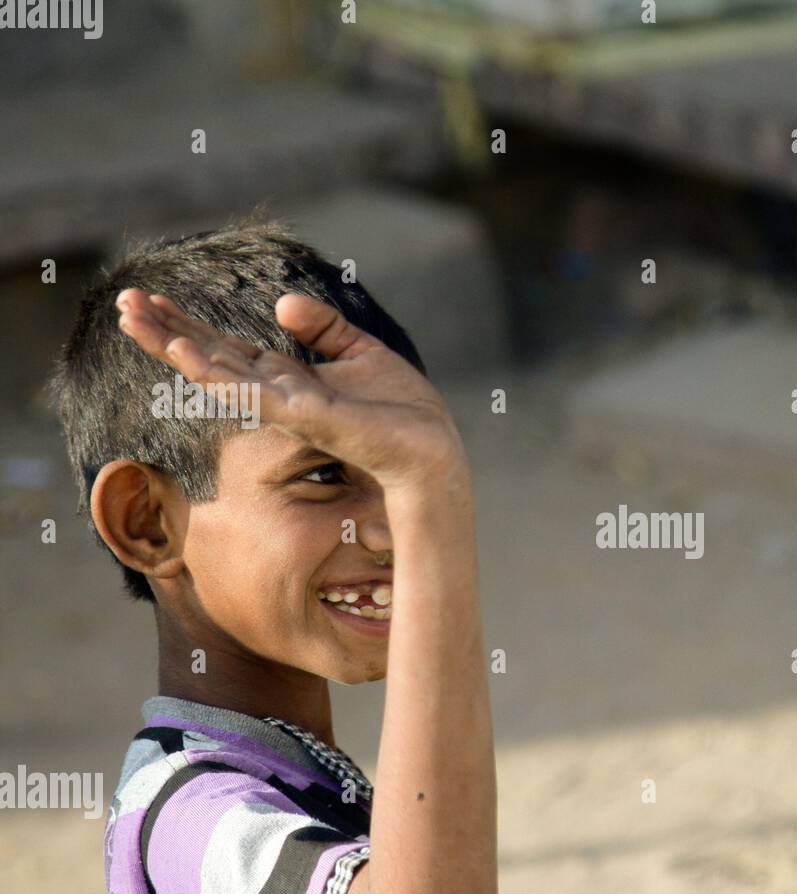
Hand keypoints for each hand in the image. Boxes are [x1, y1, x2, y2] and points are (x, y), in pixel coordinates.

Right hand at [115, 289, 467, 495]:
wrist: (432, 452)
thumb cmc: (402, 414)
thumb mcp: (361, 355)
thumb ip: (324, 329)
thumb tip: (282, 304)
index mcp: (289, 380)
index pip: (226, 349)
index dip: (187, 324)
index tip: (147, 298)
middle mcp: (279, 395)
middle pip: (210, 358)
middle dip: (166, 331)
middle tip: (121, 302)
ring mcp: (287, 408)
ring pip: (219, 372)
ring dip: (176, 345)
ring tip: (135, 318)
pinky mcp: (306, 416)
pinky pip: (253, 392)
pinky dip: (217, 372)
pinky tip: (186, 352)